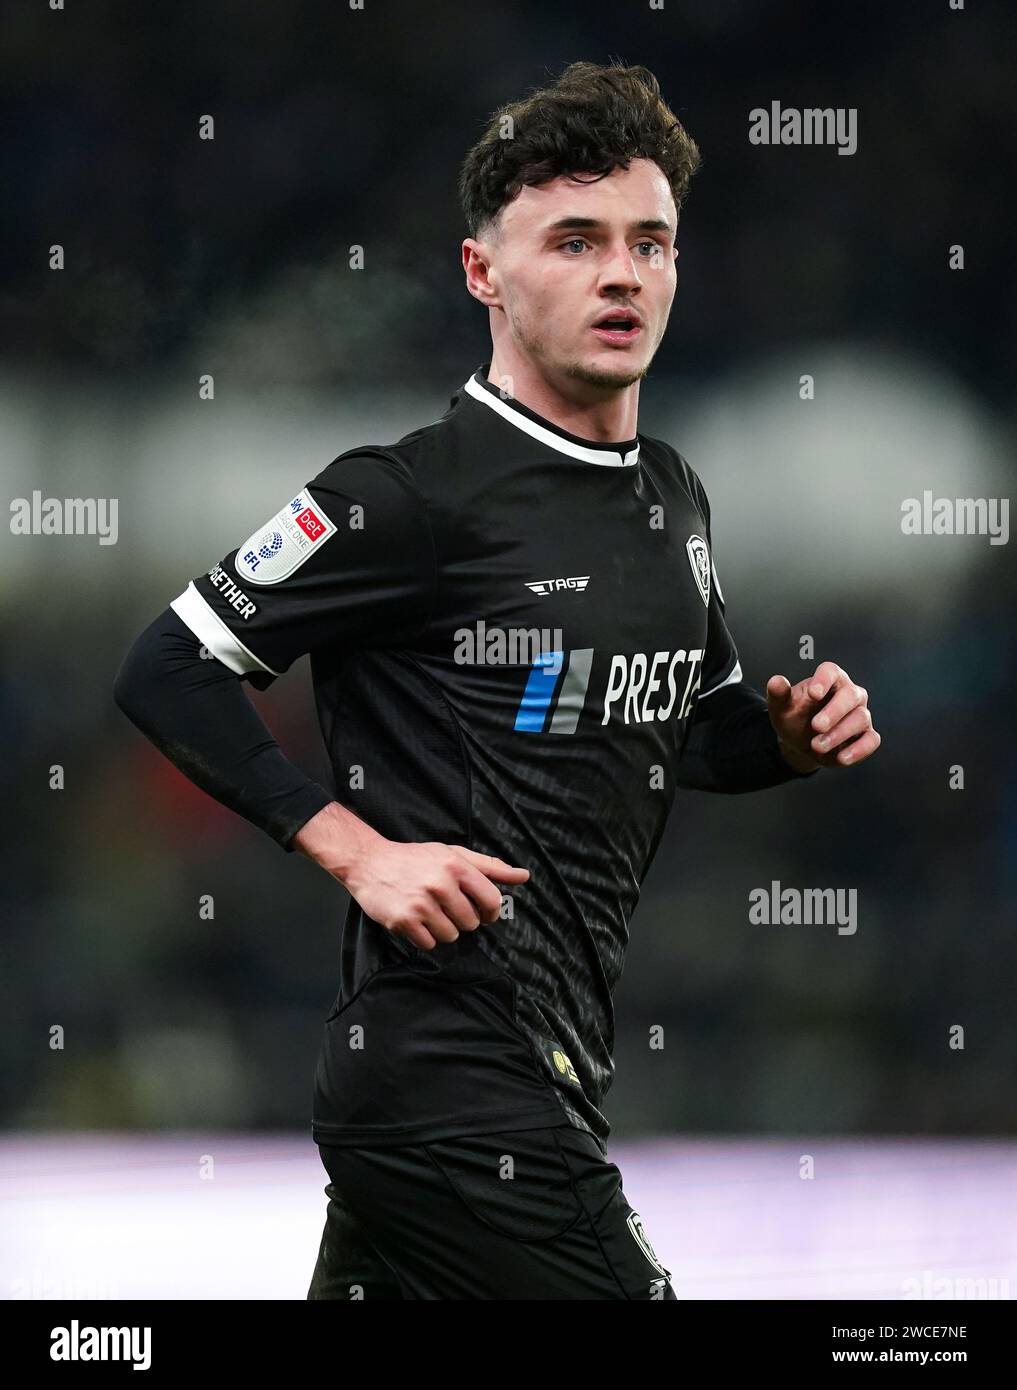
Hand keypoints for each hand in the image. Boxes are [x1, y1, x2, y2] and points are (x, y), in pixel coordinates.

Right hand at [293, 802, 528, 949]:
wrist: (369, 862)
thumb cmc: (415, 859)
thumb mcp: (453, 854)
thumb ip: (489, 867)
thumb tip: (524, 876)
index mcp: (456, 866)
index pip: (492, 900)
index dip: (490, 911)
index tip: (482, 911)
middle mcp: (441, 884)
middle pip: (472, 922)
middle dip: (462, 919)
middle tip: (445, 906)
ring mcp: (421, 904)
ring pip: (452, 936)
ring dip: (443, 929)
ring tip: (429, 912)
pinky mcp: (404, 921)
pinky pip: (429, 944)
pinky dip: (424, 937)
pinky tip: (415, 920)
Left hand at [766, 661, 880, 772]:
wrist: (801, 742)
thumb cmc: (794, 717)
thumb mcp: (781, 707)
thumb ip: (778, 694)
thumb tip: (776, 681)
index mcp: (830, 679)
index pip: (831, 671)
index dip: (824, 680)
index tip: (813, 693)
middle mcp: (850, 694)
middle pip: (851, 695)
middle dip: (834, 711)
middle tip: (816, 726)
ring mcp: (861, 714)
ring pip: (860, 718)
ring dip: (839, 734)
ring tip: (816, 746)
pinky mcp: (866, 735)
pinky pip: (871, 740)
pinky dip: (858, 750)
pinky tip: (841, 758)